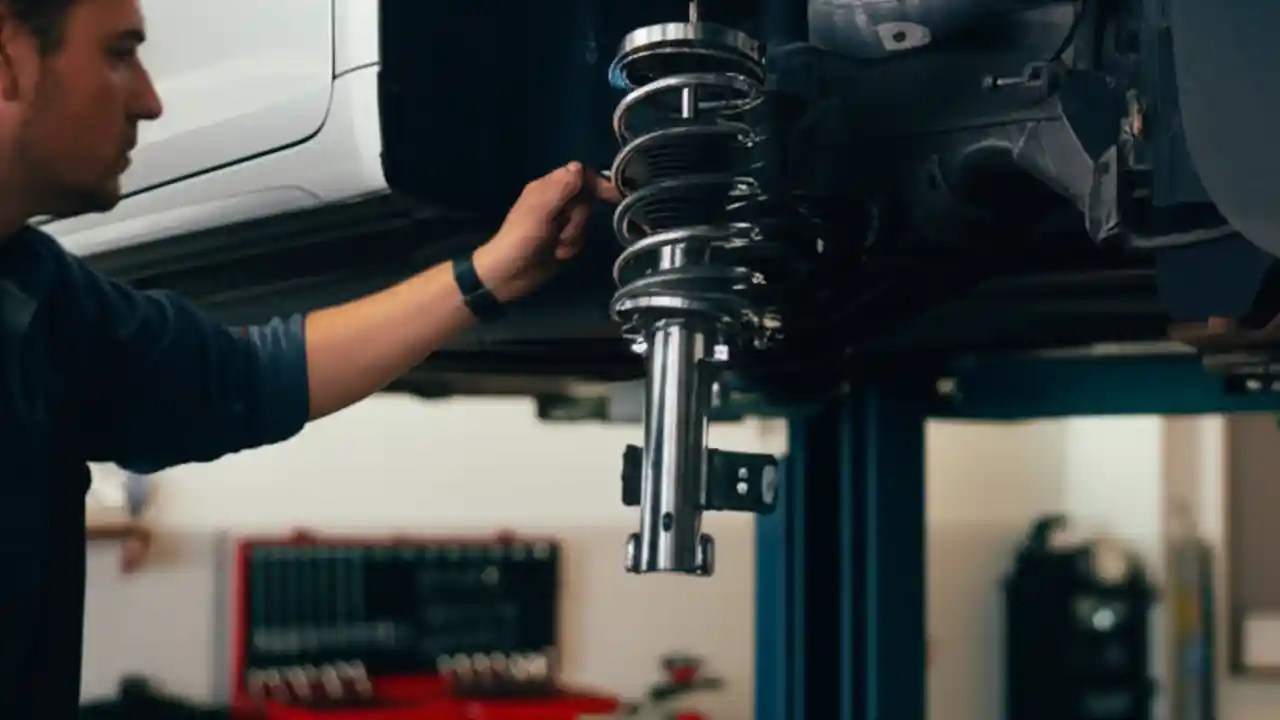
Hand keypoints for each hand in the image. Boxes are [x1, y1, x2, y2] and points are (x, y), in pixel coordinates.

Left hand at [473, 161, 619, 302]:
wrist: (508, 275)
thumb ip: (561, 188)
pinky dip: (572, 247)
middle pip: (585, 200)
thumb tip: (579, 166)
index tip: (614, 196)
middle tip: (562, 231)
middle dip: (579, 218)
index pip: (580, 174)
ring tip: (557, 247)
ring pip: (585, 221)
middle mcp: (555, 200)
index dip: (597, 183)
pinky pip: (580, 237)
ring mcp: (559, 221)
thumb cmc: (521, 239)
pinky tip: (559, 254)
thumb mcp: (540, 210)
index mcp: (547, 187)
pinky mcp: (563, 239)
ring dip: (574, 236)